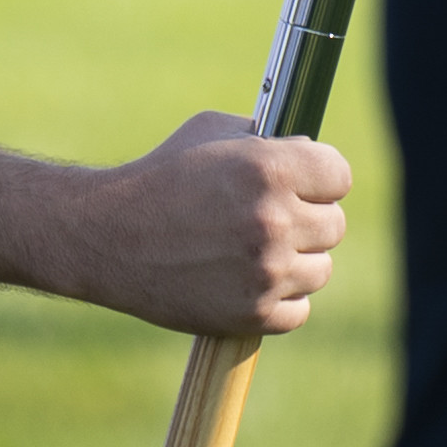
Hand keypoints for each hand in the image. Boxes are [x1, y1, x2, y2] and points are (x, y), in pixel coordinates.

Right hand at [69, 111, 348, 340]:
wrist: (106, 236)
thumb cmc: (159, 175)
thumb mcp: (210, 132)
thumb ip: (265, 139)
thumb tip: (311, 153)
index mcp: (269, 168)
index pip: (340, 175)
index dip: (320, 178)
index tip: (304, 184)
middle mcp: (273, 220)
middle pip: (334, 224)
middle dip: (306, 218)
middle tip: (268, 219)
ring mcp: (266, 271)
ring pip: (321, 269)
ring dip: (295, 262)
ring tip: (252, 252)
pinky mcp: (254, 314)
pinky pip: (298, 310)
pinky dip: (278, 300)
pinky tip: (245, 281)